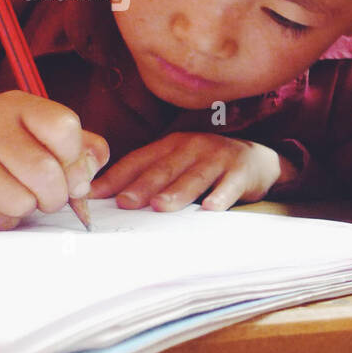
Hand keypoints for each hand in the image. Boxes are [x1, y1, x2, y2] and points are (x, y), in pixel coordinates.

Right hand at [0, 91, 108, 229]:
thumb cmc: (10, 151)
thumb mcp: (49, 138)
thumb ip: (83, 152)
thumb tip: (85, 178)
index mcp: (16, 104)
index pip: (63, 126)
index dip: (75, 158)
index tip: (69, 168)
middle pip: (44, 171)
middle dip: (57, 194)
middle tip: (48, 194)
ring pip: (20, 201)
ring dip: (29, 208)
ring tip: (18, 195)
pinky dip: (4, 218)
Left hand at [88, 133, 293, 211]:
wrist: (256, 159)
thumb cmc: (207, 166)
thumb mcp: (178, 163)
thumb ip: (150, 176)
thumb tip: (112, 199)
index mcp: (171, 144)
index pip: (139, 160)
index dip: (117, 177)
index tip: (95, 194)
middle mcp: (192, 147)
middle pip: (164, 169)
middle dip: (143, 186)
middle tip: (126, 202)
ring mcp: (218, 157)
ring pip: (194, 177)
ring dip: (177, 192)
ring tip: (160, 206)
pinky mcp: (241, 171)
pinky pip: (229, 185)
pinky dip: (221, 196)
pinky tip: (211, 208)